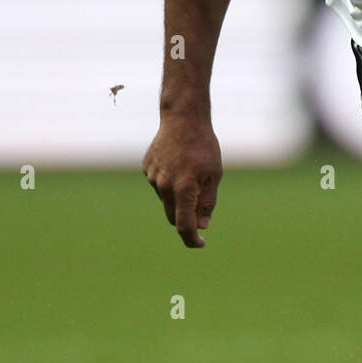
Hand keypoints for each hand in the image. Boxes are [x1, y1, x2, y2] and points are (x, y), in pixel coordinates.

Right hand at [142, 116, 222, 246]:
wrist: (183, 118)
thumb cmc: (204, 146)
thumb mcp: (215, 175)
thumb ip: (207, 203)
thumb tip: (201, 226)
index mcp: (184, 188)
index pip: (184, 225)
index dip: (191, 239)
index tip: (199, 244)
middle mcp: (164, 185)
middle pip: (173, 217)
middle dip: (186, 219)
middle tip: (201, 211)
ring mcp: (153, 177)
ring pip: (166, 200)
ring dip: (178, 198)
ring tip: (191, 173)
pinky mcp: (147, 169)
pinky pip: (159, 185)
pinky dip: (169, 183)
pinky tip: (178, 164)